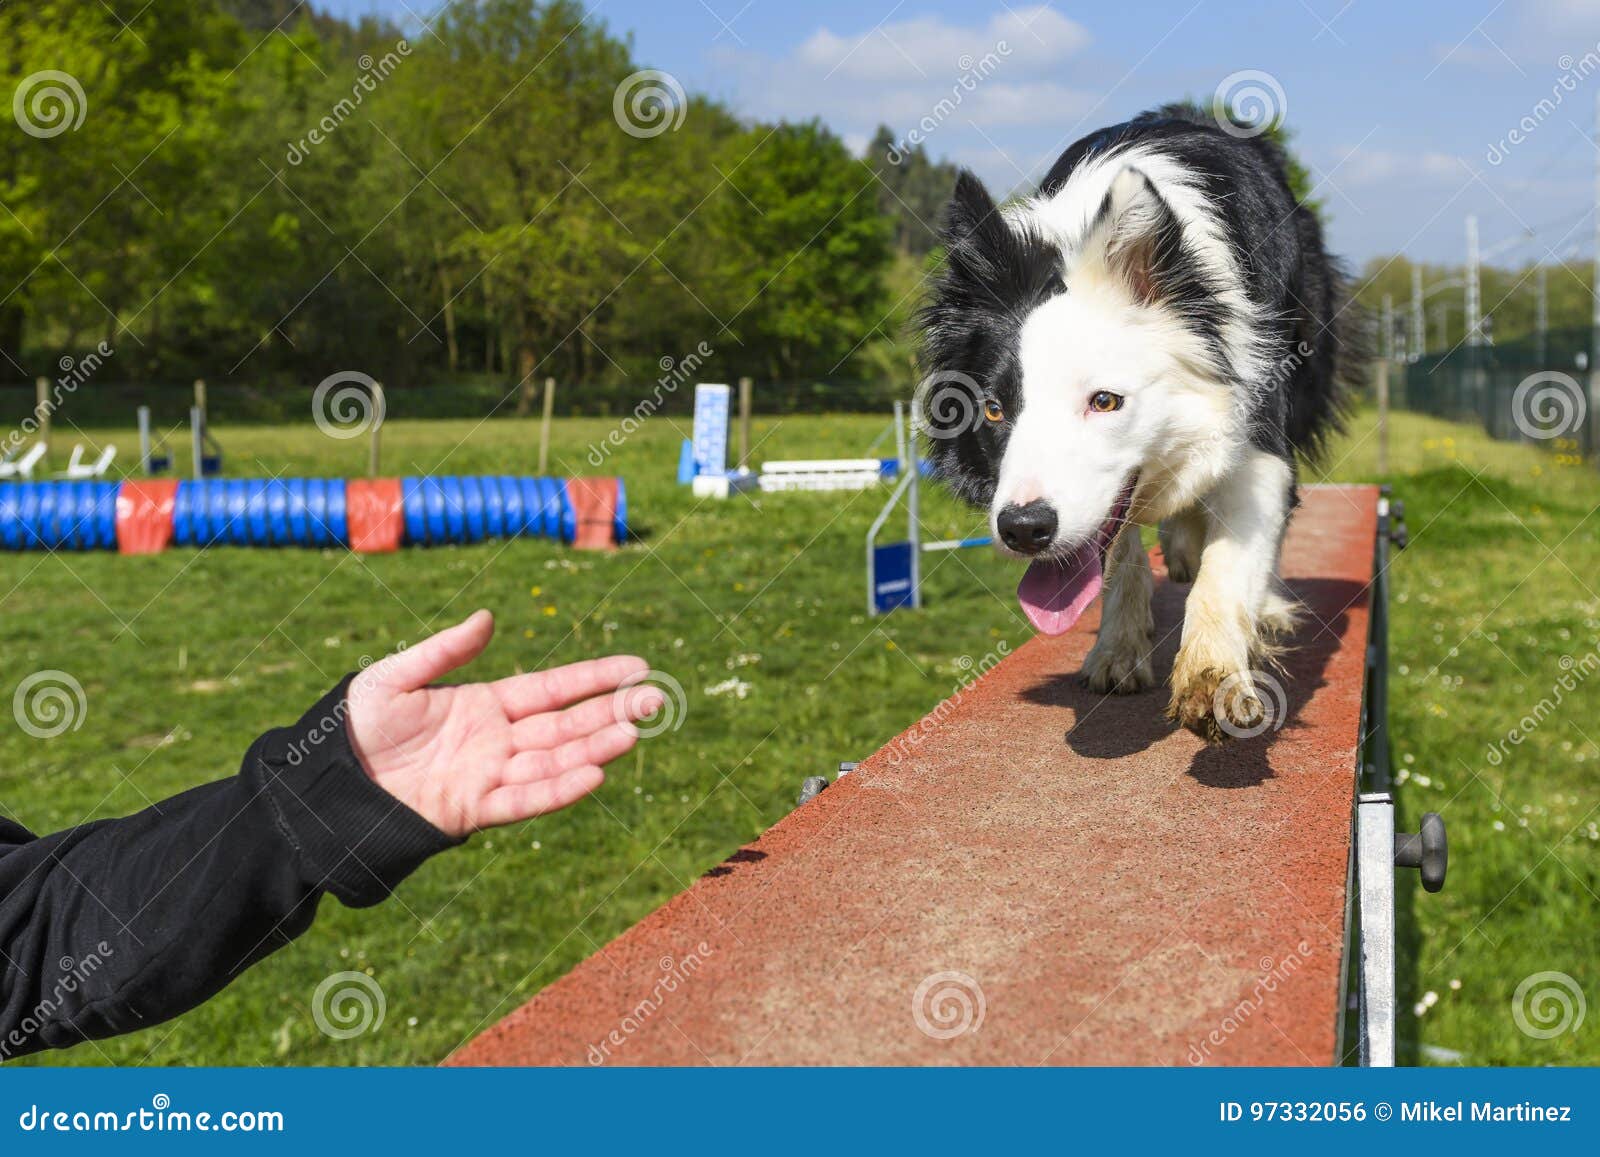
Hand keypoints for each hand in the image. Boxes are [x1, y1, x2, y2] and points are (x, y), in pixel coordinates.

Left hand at [346, 610, 662, 836]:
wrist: (325, 782)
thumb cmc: (354, 727)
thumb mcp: (395, 677)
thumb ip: (445, 650)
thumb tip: (490, 618)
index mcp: (486, 705)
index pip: (554, 690)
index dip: (595, 678)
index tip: (637, 667)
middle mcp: (497, 741)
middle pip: (567, 725)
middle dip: (612, 712)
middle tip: (657, 699)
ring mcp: (489, 776)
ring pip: (555, 761)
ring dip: (596, 748)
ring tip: (635, 731)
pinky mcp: (471, 811)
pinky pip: (523, 799)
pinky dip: (559, 789)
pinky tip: (595, 774)